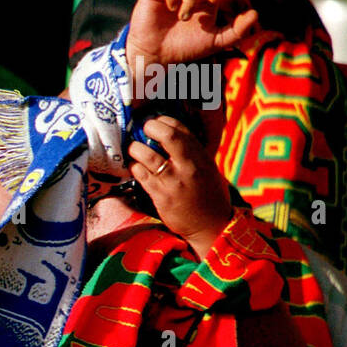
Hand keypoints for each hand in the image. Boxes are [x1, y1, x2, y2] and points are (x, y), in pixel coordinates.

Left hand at [128, 116, 233, 257]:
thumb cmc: (208, 195)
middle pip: (168, 136)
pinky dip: (134, 167)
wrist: (211, 226)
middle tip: (143, 128)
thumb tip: (170, 135)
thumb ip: (192, 153)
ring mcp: (174, 181)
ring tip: (134, 149)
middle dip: (150, 127)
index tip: (155, 121)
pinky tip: (135, 167)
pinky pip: (141, 175)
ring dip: (136, 148)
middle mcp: (189, 167)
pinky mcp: (161, 196)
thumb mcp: (207, 169)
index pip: (182, 129)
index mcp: (202, 157)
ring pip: (148, 155)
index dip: (165, 121)